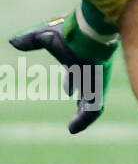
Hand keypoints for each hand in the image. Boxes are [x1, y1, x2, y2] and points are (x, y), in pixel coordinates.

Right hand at [10, 12, 115, 132]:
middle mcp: (90, 73)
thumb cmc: (69, 34)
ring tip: (74, 127)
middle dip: (82, 98)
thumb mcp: (46, 36)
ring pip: (92, 103)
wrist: (91, 34)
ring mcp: (95, 83)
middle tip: (76, 106)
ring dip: (82, 114)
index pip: (78, 74)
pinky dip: (83, 121)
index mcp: (80, 60)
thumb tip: (12, 41)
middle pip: (88, 88)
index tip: (68, 90)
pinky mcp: (98, 92)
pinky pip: (93, 111)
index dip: (71, 82)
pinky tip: (73, 129)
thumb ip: (30, 39)